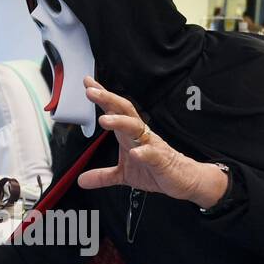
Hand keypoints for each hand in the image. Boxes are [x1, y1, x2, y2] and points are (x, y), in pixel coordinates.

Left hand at [78, 77, 228, 208]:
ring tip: (104, 120)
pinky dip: (143, 153)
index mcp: (130, 134)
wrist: (182, 179)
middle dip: (108, 99)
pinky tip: (134, 153)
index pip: (115, 110)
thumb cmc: (155, 169)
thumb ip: (102, 176)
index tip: (88, 84)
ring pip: (136, 127)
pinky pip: (152, 154)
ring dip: (120, 122)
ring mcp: (151, 145)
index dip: (102, 97)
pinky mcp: (161, 160)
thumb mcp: (124, 175)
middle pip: (124, 111)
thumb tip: (81, 180)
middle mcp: (140, 134)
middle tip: (91, 92)